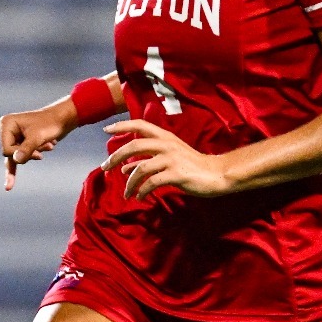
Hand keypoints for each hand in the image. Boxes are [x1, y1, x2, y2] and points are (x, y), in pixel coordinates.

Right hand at [0, 103, 72, 189]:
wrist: (63, 118)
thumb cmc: (50, 123)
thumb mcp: (38, 137)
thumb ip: (26, 149)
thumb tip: (16, 161)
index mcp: (6, 124)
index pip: (6, 150)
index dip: (20, 154)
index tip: (36, 152)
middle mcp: (7, 129)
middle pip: (11, 154)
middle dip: (28, 155)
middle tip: (43, 151)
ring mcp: (13, 135)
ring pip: (18, 156)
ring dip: (34, 154)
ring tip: (49, 146)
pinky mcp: (21, 141)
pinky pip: (22, 154)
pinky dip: (34, 155)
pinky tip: (48, 147)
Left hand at [103, 119, 234, 198]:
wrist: (216, 174)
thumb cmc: (190, 165)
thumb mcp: (167, 158)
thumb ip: (145, 160)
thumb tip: (123, 168)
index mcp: (165, 137)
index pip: (140, 125)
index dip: (122, 125)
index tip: (106, 129)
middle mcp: (167, 145)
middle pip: (134, 146)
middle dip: (116, 157)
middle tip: (104, 167)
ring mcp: (172, 159)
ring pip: (141, 168)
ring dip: (130, 183)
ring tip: (126, 193)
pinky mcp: (177, 174)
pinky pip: (152, 183)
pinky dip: (142, 191)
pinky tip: (140, 196)